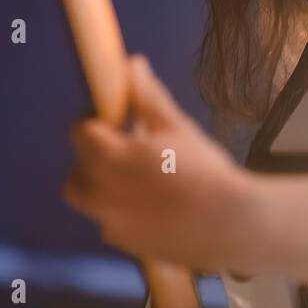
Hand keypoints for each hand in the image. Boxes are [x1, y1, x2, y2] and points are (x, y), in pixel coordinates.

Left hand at [62, 54, 258, 273]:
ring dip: (99, 185)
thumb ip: (147, 97)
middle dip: (92, 156)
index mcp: (110, 158)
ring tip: (133, 180)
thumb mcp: (177, 126)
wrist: (230, 224)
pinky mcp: (125, 244)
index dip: (96, 124)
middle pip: (77, 169)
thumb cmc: (204, 170)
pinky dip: (118, 212)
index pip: (80, 133)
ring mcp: (111, 222)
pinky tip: (149, 207)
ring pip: (88, 199)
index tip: (117, 123)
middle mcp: (101, 193)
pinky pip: (108, 223)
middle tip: (123, 150)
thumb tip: (131, 63)